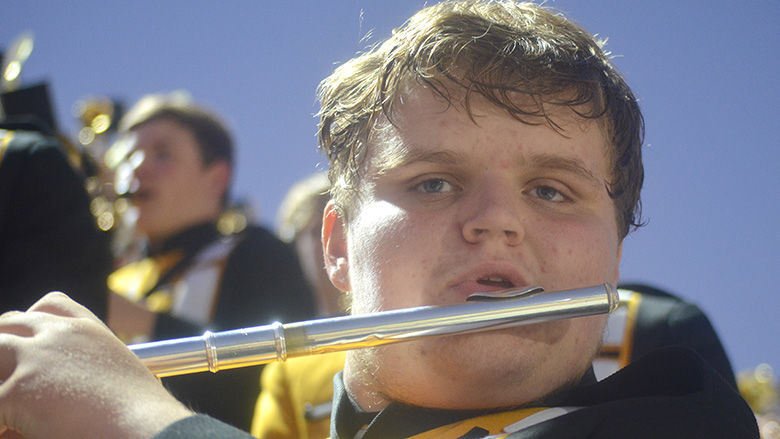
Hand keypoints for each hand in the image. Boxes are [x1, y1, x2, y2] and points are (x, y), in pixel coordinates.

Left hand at [0, 292, 191, 438]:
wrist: (146, 429)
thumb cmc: (140, 417)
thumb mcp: (117, 379)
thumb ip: (85, 370)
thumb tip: (57, 395)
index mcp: (88, 330)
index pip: (49, 306)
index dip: (30, 324)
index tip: (28, 347)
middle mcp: (60, 335)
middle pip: (7, 326)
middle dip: (3, 352)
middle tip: (9, 384)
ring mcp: (36, 358)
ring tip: (11, 413)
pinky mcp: (18, 390)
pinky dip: (0, 423)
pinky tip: (15, 433)